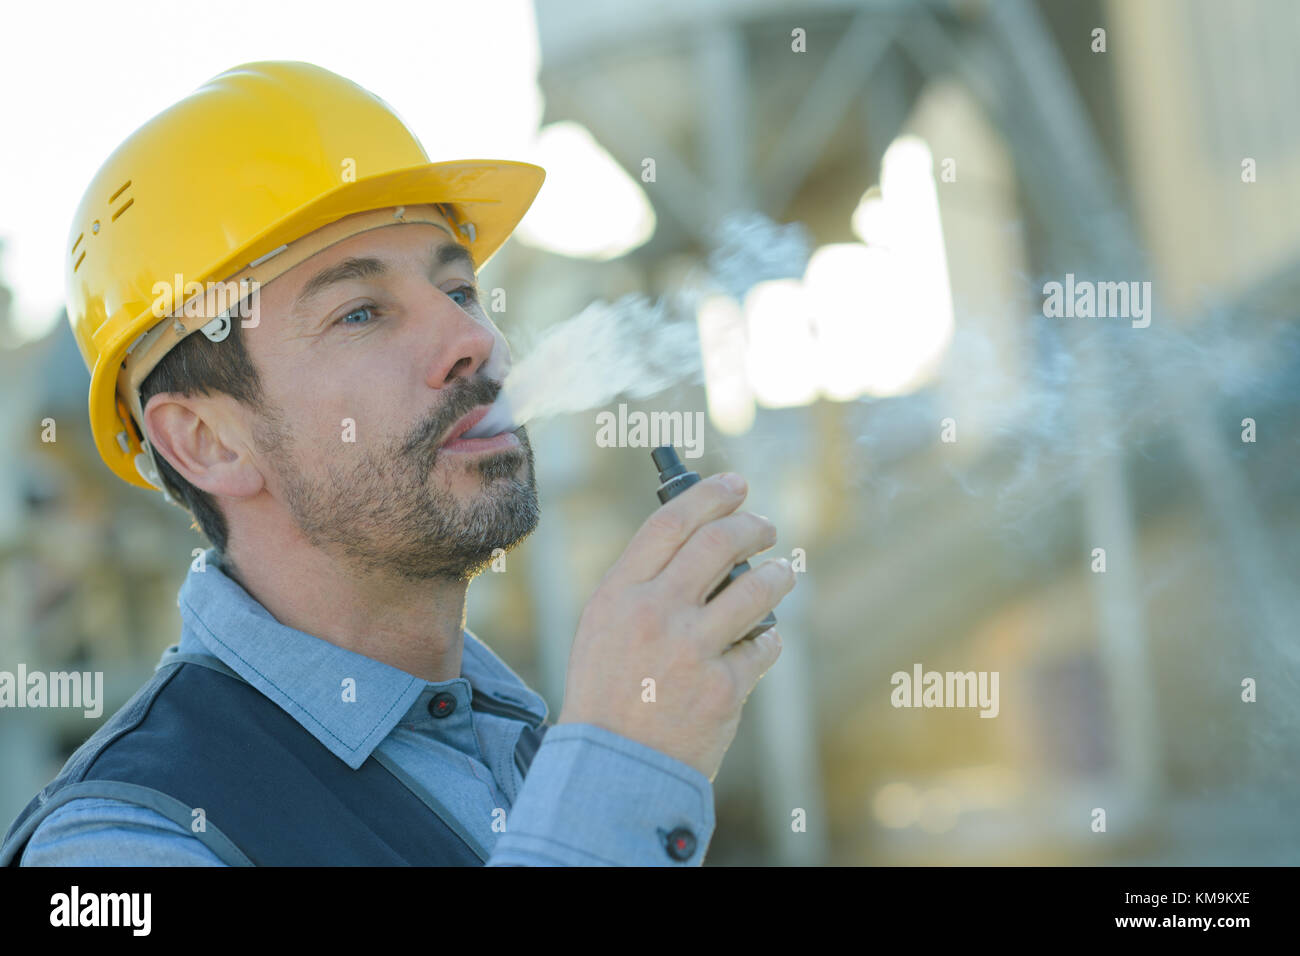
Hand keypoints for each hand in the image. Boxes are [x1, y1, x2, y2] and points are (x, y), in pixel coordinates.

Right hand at [556, 472, 794, 780]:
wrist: (614, 770)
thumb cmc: (608, 694)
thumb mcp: (603, 628)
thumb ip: (643, 586)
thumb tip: (701, 540)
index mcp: (619, 594)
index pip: (670, 522)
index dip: (708, 494)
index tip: (735, 484)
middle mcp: (655, 614)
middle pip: (719, 542)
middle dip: (753, 525)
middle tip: (767, 526)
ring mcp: (692, 651)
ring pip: (757, 588)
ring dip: (778, 575)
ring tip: (783, 575)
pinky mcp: (724, 688)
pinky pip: (765, 645)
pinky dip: (768, 639)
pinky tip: (761, 642)